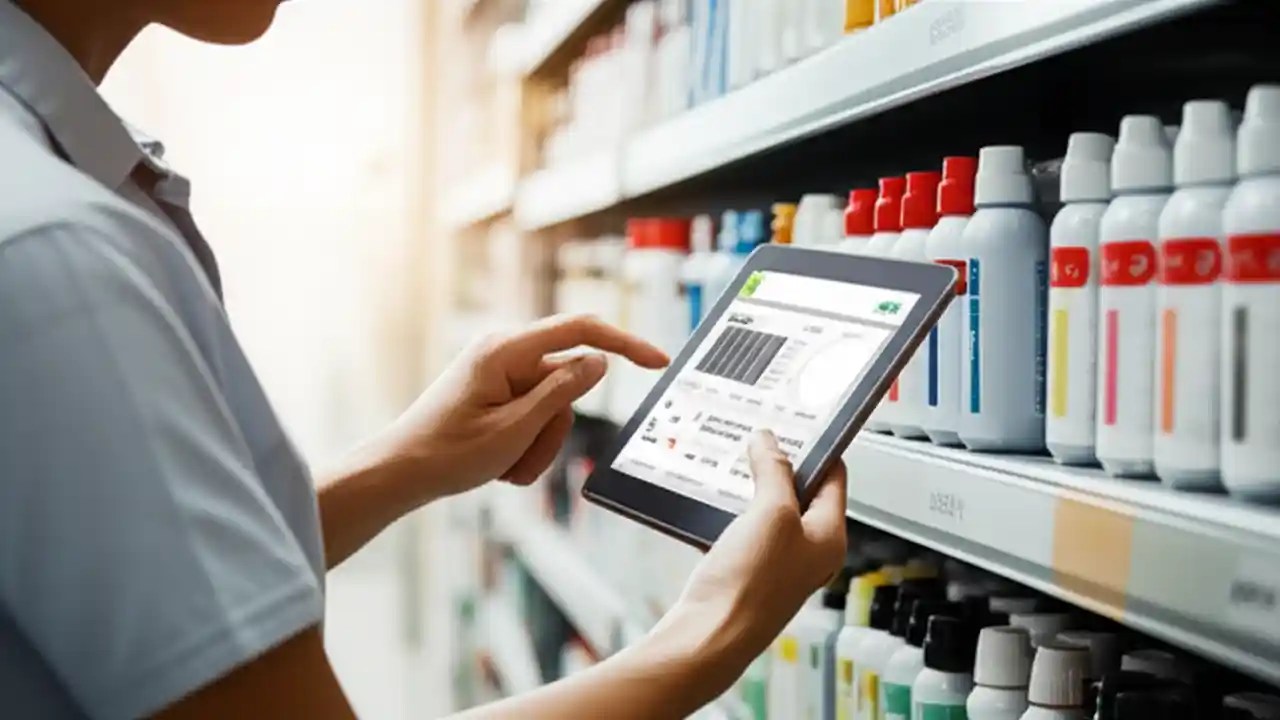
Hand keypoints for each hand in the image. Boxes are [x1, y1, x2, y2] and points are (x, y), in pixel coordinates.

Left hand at [373, 314, 667, 498]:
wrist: (399, 472)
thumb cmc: (446, 452)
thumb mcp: (514, 429)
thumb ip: (561, 392)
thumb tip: (599, 361)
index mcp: (505, 350)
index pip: (580, 331)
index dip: (624, 343)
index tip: (657, 361)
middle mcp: (504, 353)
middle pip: (566, 386)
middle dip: (553, 432)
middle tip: (517, 460)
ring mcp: (500, 372)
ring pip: (553, 409)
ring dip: (537, 446)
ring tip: (502, 466)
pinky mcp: (497, 392)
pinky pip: (533, 417)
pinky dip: (524, 447)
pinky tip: (496, 463)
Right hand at [653, 430, 847, 678]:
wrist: (707, 637)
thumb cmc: (749, 587)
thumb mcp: (770, 514)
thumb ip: (774, 472)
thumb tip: (769, 442)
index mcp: (829, 538)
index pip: (834, 479)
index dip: (817, 448)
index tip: (798, 422)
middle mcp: (808, 552)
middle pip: (800, 493)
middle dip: (778, 465)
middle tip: (758, 437)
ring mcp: (777, 565)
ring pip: (768, 511)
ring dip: (751, 487)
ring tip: (732, 462)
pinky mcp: (746, 573)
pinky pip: (743, 531)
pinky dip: (730, 512)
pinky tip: (711, 499)